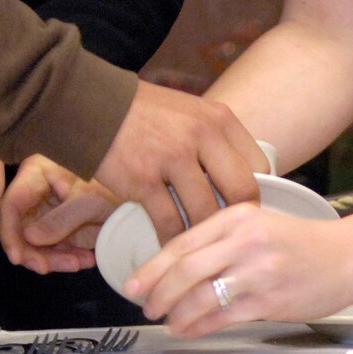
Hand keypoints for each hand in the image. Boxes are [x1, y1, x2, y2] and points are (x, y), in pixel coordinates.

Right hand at [0, 155, 117, 272]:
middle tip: (47, 268)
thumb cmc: (111, 187)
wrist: (135, 195)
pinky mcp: (55, 229)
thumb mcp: (88, 202)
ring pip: (32, 244)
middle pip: (18, 229)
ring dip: (52, 259)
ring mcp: (43, 213)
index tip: (17, 257)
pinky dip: (65, 259)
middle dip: (32, 251)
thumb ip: (59, 220)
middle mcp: (33, 194)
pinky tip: (86, 260)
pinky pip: (50, 250)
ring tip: (80, 263)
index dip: (10, 232)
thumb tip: (28, 238)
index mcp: (35, 175)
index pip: (11, 204)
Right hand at [92, 81, 264, 242]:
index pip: (260, 166)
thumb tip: (241, 179)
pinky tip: (172, 247)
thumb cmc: (143, 112)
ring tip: (201, 248)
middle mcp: (202, 136)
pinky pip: (170, 224)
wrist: (92, 104)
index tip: (247, 211)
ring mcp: (173, 158)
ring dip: (203, 235)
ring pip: (206, 214)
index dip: (256, 194)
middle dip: (237, 220)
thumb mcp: (190, 111)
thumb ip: (215, 139)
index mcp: (218, 119)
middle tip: (228, 235)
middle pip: (241, 193)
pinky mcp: (144, 180)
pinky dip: (173, 241)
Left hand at [124, 202, 352, 337]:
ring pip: (201, 295)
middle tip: (144, 305)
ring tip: (166, 321)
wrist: (350, 256)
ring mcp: (258, 271)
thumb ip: (222, 239)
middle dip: (157, 291)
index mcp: (237, 217)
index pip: (182, 242)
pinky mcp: (270, 300)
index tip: (133, 282)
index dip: (152, 266)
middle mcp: (245, 241)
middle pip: (185, 269)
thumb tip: (176, 267)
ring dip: (176, 313)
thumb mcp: (258, 225)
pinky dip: (199, 326)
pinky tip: (188, 330)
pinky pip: (224, 316)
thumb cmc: (302, 243)